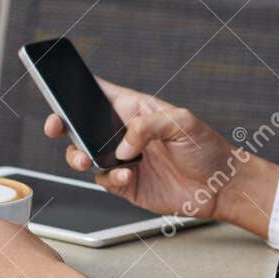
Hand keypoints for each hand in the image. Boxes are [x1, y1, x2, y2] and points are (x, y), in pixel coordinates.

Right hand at [43, 77, 278, 235]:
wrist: (221, 186)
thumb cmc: (207, 147)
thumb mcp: (182, 123)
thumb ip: (148, 126)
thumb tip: (122, 144)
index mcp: (135, 109)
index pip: (100, 94)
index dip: (77, 90)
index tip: (60, 90)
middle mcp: (124, 134)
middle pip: (82, 126)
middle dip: (64, 125)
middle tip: (57, 126)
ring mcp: (123, 160)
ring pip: (85, 156)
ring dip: (80, 156)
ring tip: (88, 160)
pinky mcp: (126, 185)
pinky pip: (105, 181)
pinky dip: (109, 178)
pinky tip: (125, 175)